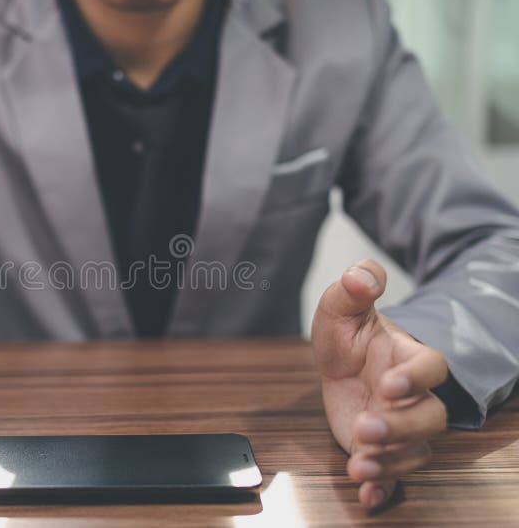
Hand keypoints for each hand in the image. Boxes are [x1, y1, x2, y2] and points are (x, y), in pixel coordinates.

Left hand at [311, 259, 447, 508]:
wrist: (342, 363)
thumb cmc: (349, 335)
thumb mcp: (341, 307)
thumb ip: (353, 287)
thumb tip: (361, 276)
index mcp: (408, 358)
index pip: (432, 367)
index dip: (416, 378)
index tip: (389, 385)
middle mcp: (412, 397)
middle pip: (429, 418)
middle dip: (401, 427)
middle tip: (366, 429)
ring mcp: (400, 426)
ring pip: (416, 450)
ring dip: (391, 462)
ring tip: (360, 465)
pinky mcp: (383, 450)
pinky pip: (395, 474)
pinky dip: (384, 489)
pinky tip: (367, 496)